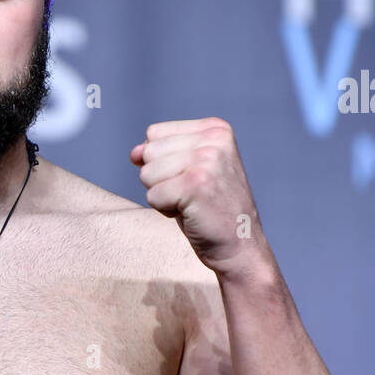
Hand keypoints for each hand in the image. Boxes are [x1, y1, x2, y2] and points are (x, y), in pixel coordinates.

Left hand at [130, 117, 268, 279]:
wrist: (240, 245)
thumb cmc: (211, 209)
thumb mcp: (187, 171)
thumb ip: (161, 154)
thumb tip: (134, 152)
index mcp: (215, 128)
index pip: (155, 134)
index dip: (163, 161)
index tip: (193, 178)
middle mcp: (214, 139)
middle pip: (149, 151)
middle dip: (161, 178)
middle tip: (193, 193)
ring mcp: (206, 160)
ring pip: (147, 173)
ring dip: (163, 194)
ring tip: (192, 203)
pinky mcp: (195, 184)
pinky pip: (152, 196)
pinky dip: (165, 210)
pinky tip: (191, 213)